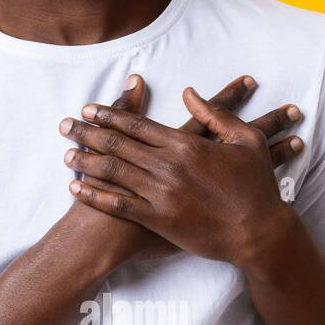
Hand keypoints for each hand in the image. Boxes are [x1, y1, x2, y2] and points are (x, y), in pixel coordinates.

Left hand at [61, 82, 300, 265]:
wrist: (260, 233)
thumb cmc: (256, 186)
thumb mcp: (246, 140)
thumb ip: (216, 113)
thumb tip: (189, 92)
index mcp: (186, 144)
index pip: (137, 124)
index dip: (109, 114)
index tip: (88, 108)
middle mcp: (168, 166)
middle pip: (117, 144)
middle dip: (87, 132)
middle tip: (64, 125)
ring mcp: (161, 193)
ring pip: (112, 171)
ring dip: (85, 160)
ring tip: (64, 153)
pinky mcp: (158, 219)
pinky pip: (118, 205)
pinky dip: (94, 194)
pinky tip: (75, 187)